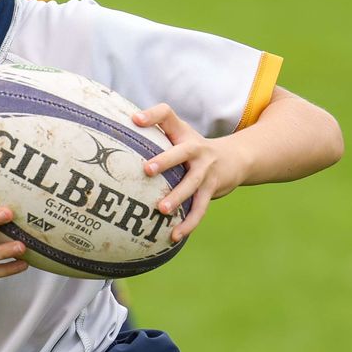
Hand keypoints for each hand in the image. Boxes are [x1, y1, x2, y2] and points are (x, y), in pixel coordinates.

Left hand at [133, 104, 245, 241]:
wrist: (234, 159)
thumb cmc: (192, 148)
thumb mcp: (178, 134)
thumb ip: (153, 132)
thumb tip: (116, 131)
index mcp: (183, 133)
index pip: (167, 115)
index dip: (152, 115)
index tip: (135, 120)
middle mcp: (196, 149)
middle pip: (182, 152)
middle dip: (165, 160)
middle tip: (147, 170)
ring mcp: (206, 170)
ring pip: (192, 184)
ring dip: (178, 197)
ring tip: (162, 210)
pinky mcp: (212, 189)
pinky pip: (199, 208)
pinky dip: (188, 223)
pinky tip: (174, 236)